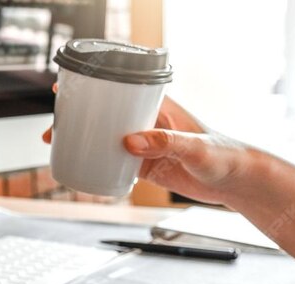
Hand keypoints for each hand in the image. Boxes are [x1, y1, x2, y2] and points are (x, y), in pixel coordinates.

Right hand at [43, 96, 259, 204]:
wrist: (239, 182)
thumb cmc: (226, 155)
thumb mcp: (195, 147)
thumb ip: (165, 142)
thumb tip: (129, 141)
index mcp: (161, 107)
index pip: (122, 91)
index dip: (94, 90)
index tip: (68, 91)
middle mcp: (151, 123)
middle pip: (107, 117)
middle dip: (80, 120)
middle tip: (55, 129)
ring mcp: (148, 145)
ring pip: (107, 140)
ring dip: (84, 143)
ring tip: (61, 147)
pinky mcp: (149, 166)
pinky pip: (116, 164)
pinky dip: (98, 165)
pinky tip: (84, 170)